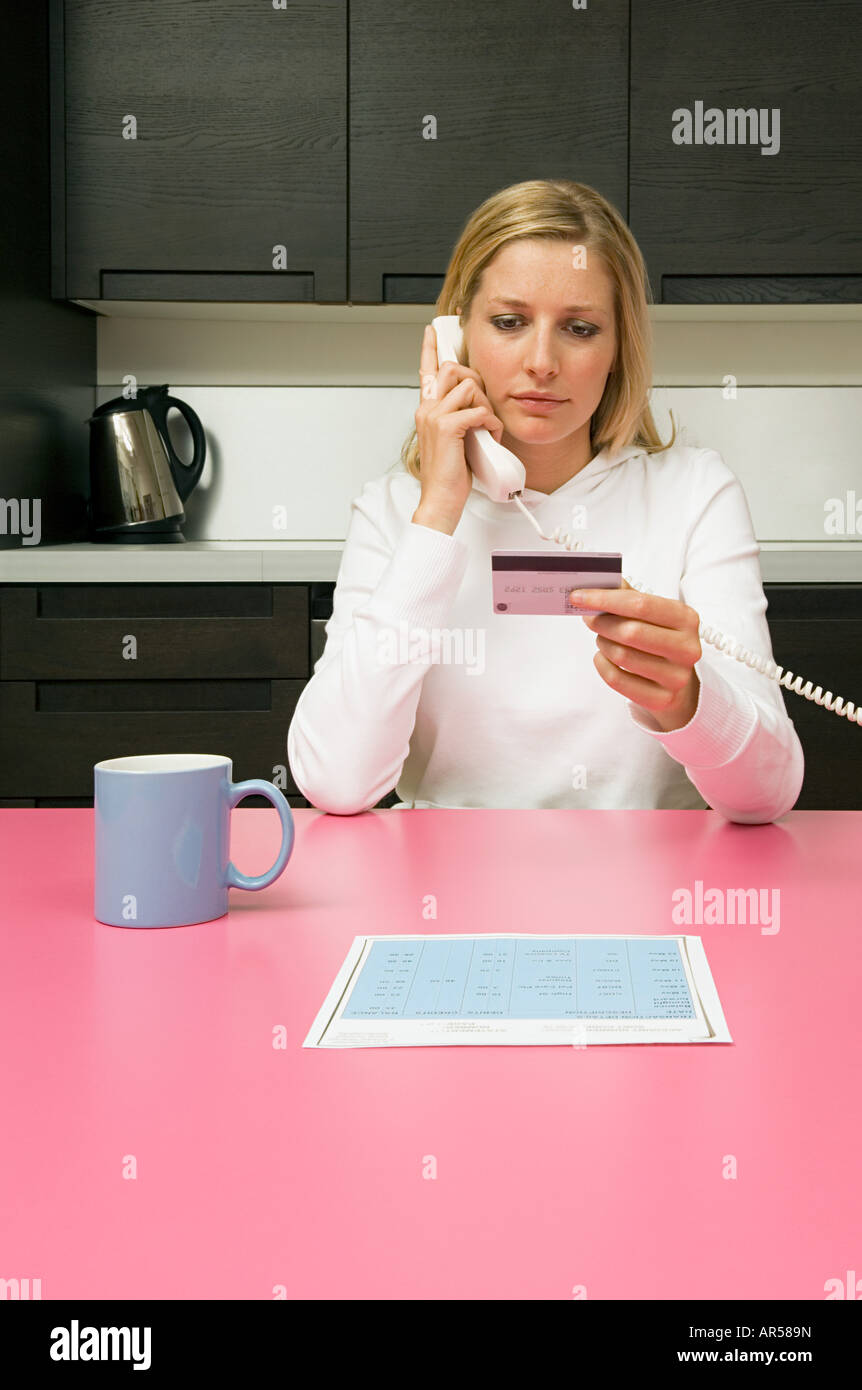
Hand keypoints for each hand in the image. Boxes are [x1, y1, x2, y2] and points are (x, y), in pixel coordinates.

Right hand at [415, 325, 505, 523]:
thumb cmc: (449, 474)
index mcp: (426, 410)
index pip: (426, 371)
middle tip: (483, 408)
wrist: (440, 499)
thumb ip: (460, 417)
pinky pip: (479, 410)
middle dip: (476, 382)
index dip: (429, 349)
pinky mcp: (447, 427)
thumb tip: (477, 405)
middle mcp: (427, 408)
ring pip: (468, 386)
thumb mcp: (455, 439)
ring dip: (485, 405)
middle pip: (454, 368)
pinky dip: (491, 423)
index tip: (431, 331)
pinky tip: (490, 437)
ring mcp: (434, 416)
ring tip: (486, 429)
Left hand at [569, 579, 701, 731]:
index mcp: (686, 618)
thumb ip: (628, 596)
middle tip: (588, 617)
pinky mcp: (662, 699)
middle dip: (602, 622)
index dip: (605, 598)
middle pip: (630, 632)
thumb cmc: (658, 637)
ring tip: (601, 637)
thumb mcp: (653, 614)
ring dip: (602, 643)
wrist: (676, 679)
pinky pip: (617, 680)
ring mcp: (676, 677)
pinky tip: (603, 657)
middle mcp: (687, 648)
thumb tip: (597, 580)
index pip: (640, 604)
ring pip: (622, 656)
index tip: (578, 596)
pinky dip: (602, 665)